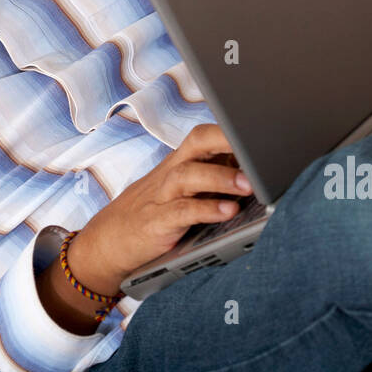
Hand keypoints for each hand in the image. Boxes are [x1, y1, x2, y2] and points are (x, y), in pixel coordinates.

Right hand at [67, 123, 252, 295]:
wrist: (108, 241)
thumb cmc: (155, 213)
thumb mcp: (183, 192)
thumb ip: (213, 179)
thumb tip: (259, 175)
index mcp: (180, 162)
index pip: (206, 134)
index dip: (231, 130)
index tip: (263, 132)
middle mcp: (171, 172)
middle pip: (197, 142)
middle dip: (226, 140)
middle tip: (257, 149)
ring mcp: (161, 196)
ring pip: (189, 175)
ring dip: (220, 178)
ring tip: (248, 185)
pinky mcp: (156, 222)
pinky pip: (182, 211)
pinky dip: (206, 210)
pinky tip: (228, 211)